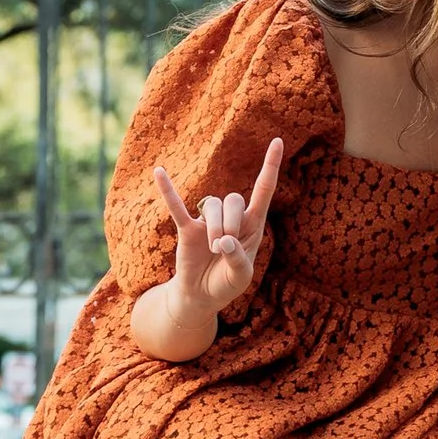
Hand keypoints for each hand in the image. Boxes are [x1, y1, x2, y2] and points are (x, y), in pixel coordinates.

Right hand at [153, 137, 284, 321]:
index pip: (264, 190)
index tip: (278, 141)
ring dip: (215, 228)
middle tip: (224, 248)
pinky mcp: (187, 229)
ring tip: (214, 249)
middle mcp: (232, 218)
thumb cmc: (226, 284)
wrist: (201, 297)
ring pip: (213, 206)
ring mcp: (208, 222)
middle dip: (231, 224)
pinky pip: (177, 206)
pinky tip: (159, 172)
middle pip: (234, 200)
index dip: (270, 166)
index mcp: (253, 226)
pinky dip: (168, 190)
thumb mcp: (241, 278)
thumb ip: (238, 260)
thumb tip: (224, 241)